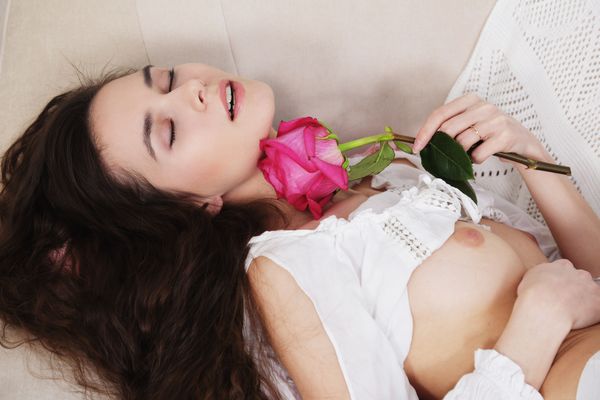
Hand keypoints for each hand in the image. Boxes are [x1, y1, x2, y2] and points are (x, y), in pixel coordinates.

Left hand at [412, 93, 545, 163]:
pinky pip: (478, 154)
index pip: (440, 114)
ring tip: (468, 155)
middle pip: (448, 129)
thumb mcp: (471, 123)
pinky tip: (481, 157)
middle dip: (442, 147)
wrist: (523, 144)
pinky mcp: (505, 136)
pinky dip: (475, 161)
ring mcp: (496, 120)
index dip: (425, 131)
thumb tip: (423, 141)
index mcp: (471, 100)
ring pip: (462, 143)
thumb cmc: (491, 135)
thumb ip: (451, 127)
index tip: (417, 147)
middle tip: (443, 156)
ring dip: (461, 155)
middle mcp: (483, 106)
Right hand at [517, 259, 599, 329]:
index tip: (556, 287)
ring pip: (592, 293)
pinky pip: (599, 309)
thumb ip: (539, 274)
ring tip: (574, 313)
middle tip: (565, 300)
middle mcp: (579, 274)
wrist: (544, 308)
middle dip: (576, 287)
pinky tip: (581, 321)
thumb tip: (540, 279)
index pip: (565, 267)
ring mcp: (591, 288)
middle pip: (581, 278)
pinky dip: (594, 314)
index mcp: (562, 266)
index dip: (561, 277)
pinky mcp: (599, 304)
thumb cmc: (533, 294)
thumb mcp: (529, 276)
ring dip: (586, 301)